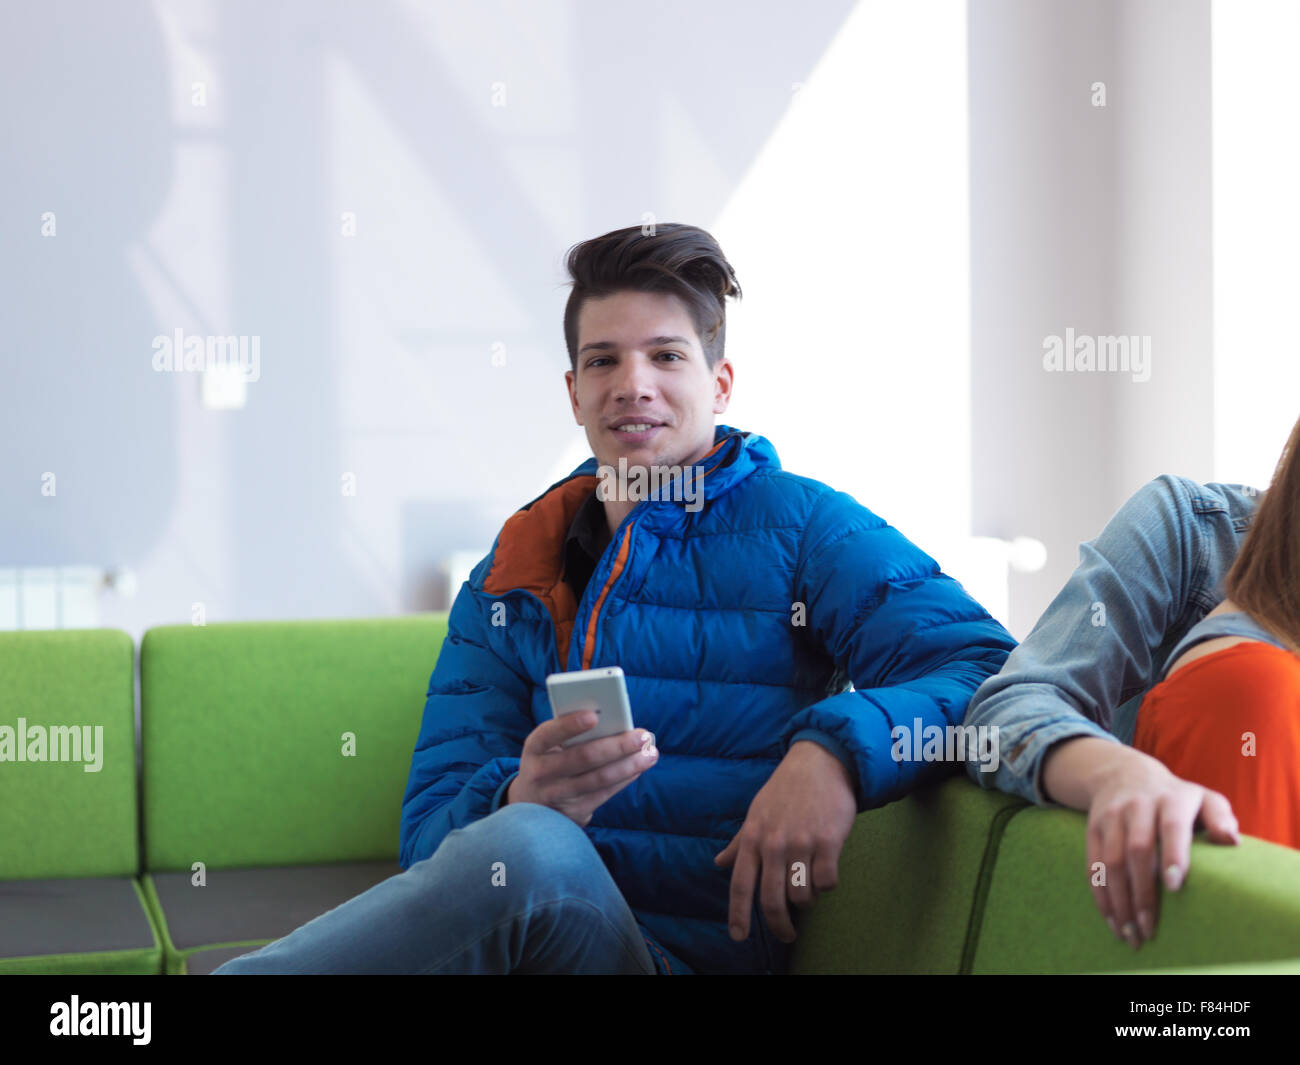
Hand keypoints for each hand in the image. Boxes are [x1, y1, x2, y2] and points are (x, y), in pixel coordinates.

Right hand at [507, 711, 657, 826]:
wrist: (532, 805)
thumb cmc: (549, 762)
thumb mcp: (547, 747)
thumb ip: (571, 734)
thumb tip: (613, 723)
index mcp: (534, 747)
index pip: (549, 733)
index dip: (570, 725)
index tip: (594, 716)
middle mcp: (541, 773)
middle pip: (584, 757)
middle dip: (617, 745)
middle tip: (642, 736)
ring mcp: (557, 795)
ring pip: (600, 778)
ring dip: (629, 765)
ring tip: (651, 753)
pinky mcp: (574, 812)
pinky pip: (605, 793)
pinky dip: (625, 779)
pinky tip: (639, 768)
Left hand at [713, 740, 856, 943]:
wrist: (820, 763)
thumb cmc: (785, 789)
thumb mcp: (756, 813)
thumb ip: (739, 843)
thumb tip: (719, 863)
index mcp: (753, 837)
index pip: (740, 885)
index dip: (738, 914)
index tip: (738, 936)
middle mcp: (774, 844)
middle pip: (771, 900)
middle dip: (779, 925)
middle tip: (787, 935)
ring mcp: (801, 843)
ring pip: (802, 896)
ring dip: (807, 900)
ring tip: (809, 887)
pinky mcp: (828, 842)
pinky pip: (827, 882)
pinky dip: (827, 884)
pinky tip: (826, 871)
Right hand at [1084, 754, 1238, 948]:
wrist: (1125, 774)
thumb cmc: (1176, 798)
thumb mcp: (1204, 799)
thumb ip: (1220, 817)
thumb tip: (1231, 842)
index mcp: (1171, 799)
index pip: (1171, 826)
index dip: (1172, 855)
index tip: (1174, 886)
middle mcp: (1138, 805)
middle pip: (1137, 849)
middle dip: (1142, 891)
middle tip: (1149, 928)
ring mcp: (1112, 816)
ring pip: (1111, 862)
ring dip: (1119, 900)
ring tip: (1130, 933)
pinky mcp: (1093, 828)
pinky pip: (1092, 864)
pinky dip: (1100, 895)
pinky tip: (1111, 919)